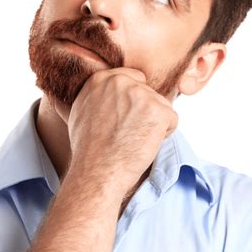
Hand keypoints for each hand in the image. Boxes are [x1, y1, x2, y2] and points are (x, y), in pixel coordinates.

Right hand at [54, 67, 177, 195]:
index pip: (133, 79)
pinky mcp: (158, 110)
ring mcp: (141, 94)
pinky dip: (163, 135)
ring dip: (153, 125)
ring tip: (133, 141)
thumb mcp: (80, 113)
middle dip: (143, 114)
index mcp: (101, 79)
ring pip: (160, 107)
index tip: (122, 121)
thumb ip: (94, 96)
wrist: (97, 171)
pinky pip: (172, 120)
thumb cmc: (88, 150)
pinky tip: (143, 145)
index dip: (132, 103)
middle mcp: (121, 82)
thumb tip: (97, 93)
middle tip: (125, 134)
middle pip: (148, 93)